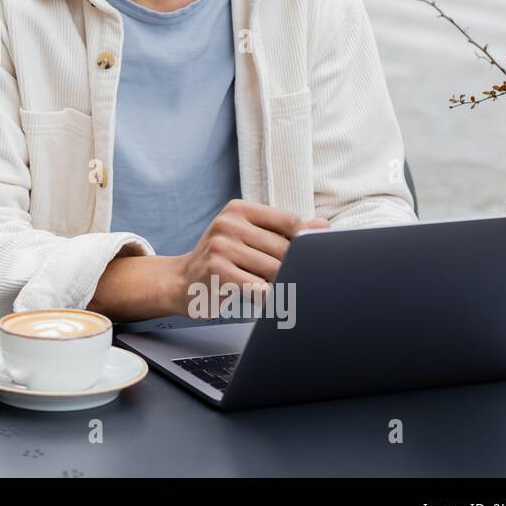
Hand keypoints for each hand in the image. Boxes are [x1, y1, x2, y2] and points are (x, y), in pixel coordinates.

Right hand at [165, 200, 328, 316]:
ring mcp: (220, 246)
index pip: (289, 222)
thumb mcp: (250, 237)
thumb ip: (284, 231)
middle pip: (284, 248)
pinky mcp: (215, 270)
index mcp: (239, 209)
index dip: (304, 243)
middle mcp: (227, 223)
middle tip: (288, 278)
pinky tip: (257, 297)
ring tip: (268, 288)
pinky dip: (264, 296)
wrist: (181, 281)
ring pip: (273, 269)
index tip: (305, 257)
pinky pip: (257, 287)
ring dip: (278, 284)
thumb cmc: (222, 260)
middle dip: (291, 268)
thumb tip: (323, 225)